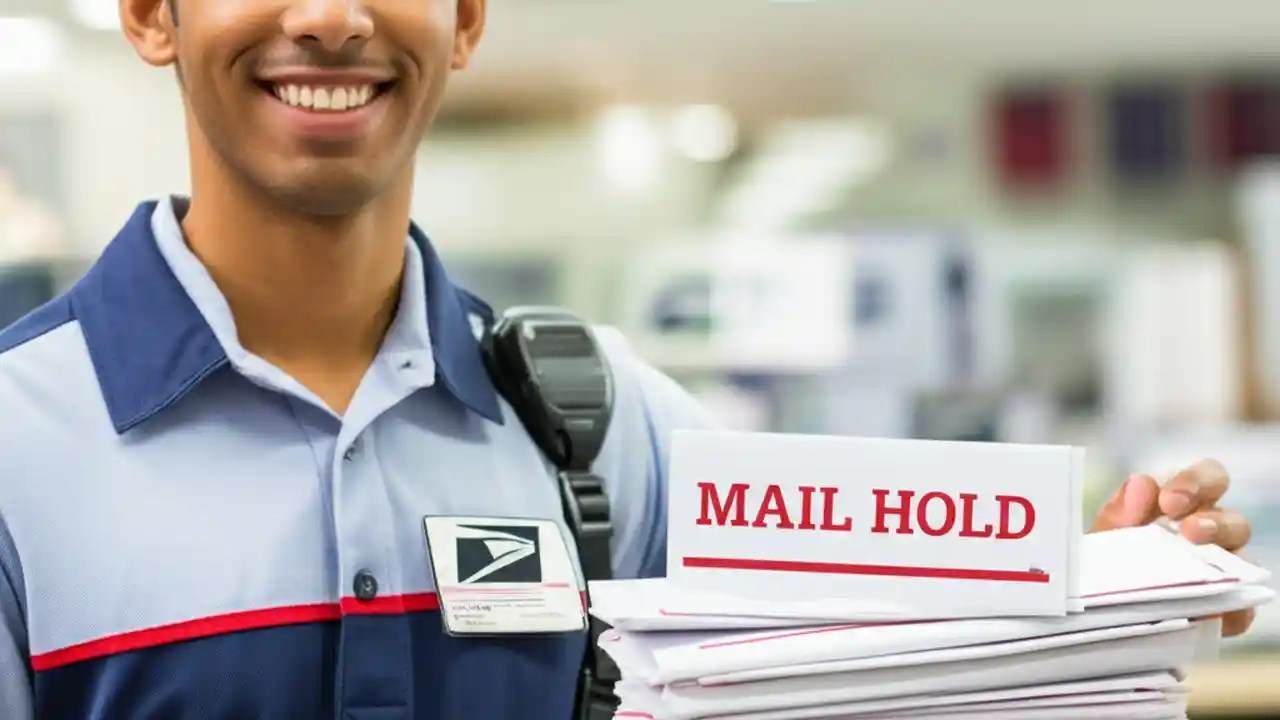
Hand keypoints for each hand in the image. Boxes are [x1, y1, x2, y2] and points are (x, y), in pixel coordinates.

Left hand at [1091, 459, 1254, 636]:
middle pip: (1233, 518)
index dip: (1193, 483)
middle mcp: (1212, 533)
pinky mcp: (1228, 609)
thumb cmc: (1108, 563)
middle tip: (1190, 531)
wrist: (1102, 611)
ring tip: (1195, 571)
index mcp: (1184, 505)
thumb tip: (1142, 484)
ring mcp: (1225, 572)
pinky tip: (1208, 612)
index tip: (1168, 501)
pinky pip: (1241, 608)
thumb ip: (1120, 513)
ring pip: (1243, 559)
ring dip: (1222, 565)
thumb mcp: (1105, 538)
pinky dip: (1228, 609)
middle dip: (1214, 521)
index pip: (1207, 479)